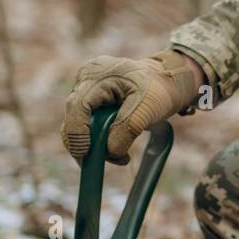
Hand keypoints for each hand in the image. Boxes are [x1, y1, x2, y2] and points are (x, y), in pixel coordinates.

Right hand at [62, 50, 203, 164]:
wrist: (165, 81)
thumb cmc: (158, 90)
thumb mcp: (147, 109)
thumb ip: (126, 130)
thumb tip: (109, 152)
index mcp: (98, 75)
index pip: (77, 107)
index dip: (78, 134)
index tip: (86, 155)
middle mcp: (86, 78)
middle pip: (73, 117)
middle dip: (86, 144)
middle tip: (106, 162)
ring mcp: (85, 87)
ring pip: (77, 122)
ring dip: (94, 143)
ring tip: (120, 155)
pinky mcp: (89, 97)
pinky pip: (85, 121)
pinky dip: (97, 136)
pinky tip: (115, 144)